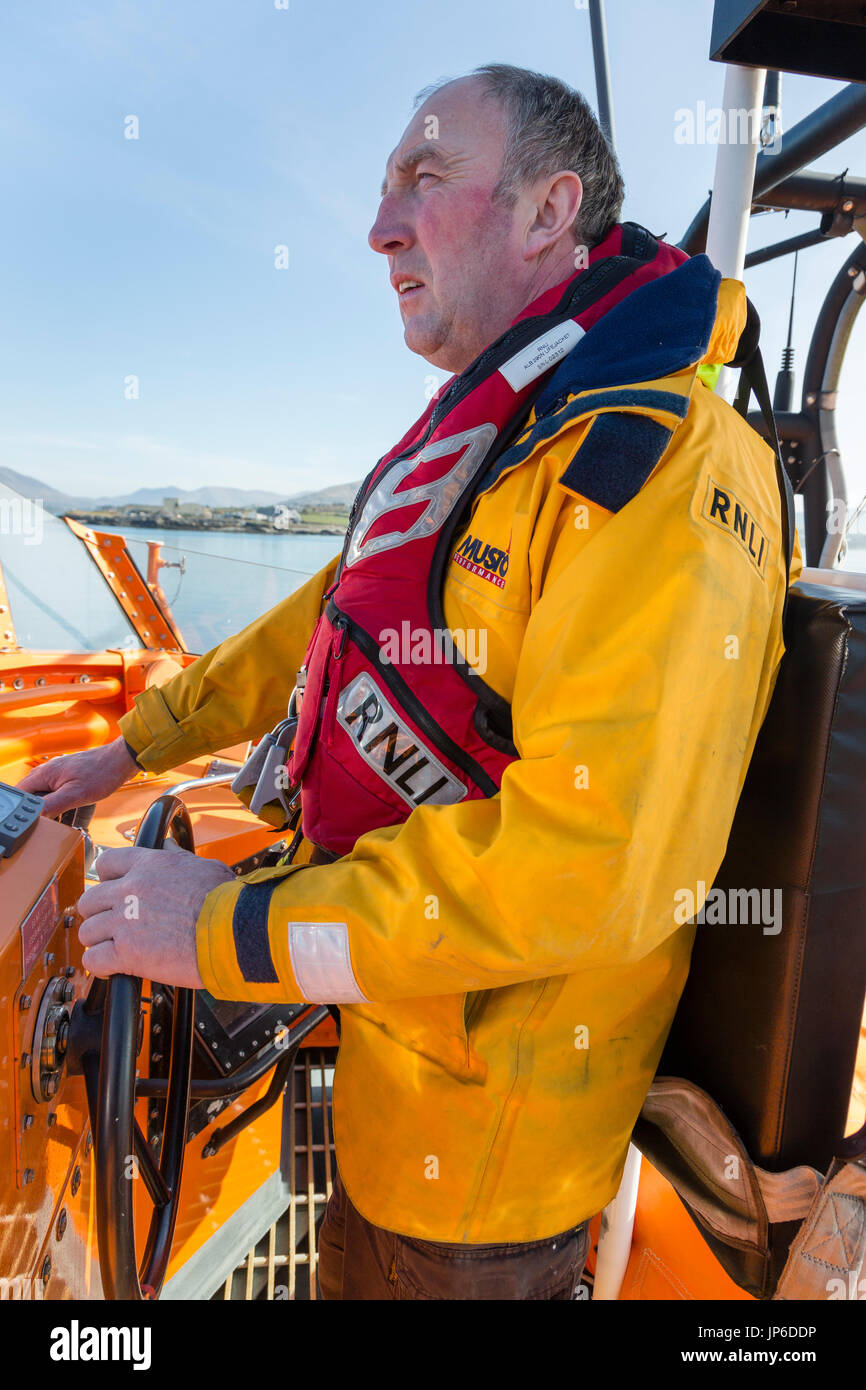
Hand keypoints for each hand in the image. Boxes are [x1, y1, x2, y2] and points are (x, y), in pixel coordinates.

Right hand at [17, 737, 138, 817]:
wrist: (121, 761)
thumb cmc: (103, 773)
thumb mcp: (75, 795)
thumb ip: (51, 805)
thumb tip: (34, 815)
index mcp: (45, 774)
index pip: (20, 794)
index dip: (22, 809)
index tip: (32, 820)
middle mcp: (48, 771)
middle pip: (29, 795)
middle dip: (35, 810)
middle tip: (48, 820)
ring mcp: (57, 772)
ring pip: (42, 793)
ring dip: (47, 806)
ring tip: (61, 815)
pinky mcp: (67, 775)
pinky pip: (54, 791)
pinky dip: (58, 801)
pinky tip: (68, 809)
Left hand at [76, 839, 236, 986]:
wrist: (232, 932)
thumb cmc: (225, 901)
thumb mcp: (202, 866)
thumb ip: (177, 857)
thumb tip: (168, 847)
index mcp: (147, 866)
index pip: (106, 863)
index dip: (107, 879)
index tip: (112, 890)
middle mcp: (130, 890)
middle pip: (89, 900)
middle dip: (98, 913)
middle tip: (112, 925)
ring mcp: (124, 922)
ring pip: (87, 932)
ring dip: (99, 942)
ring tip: (114, 949)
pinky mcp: (126, 953)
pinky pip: (93, 960)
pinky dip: (100, 966)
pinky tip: (112, 968)